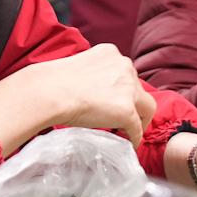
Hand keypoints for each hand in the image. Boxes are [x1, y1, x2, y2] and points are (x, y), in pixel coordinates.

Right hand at [0, 43, 155, 149]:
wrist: (49, 92)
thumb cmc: (52, 82)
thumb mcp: (78, 67)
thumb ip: (92, 75)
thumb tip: (89, 91)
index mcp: (111, 53)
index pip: (125, 73)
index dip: (122, 90)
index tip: (115, 101)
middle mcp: (124, 66)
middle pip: (139, 89)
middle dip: (134, 104)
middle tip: (125, 119)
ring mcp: (128, 88)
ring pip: (147, 107)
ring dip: (139, 120)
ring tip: (129, 132)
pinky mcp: (127, 110)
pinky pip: (137, 128)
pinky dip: (135, 137)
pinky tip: (128, 143)